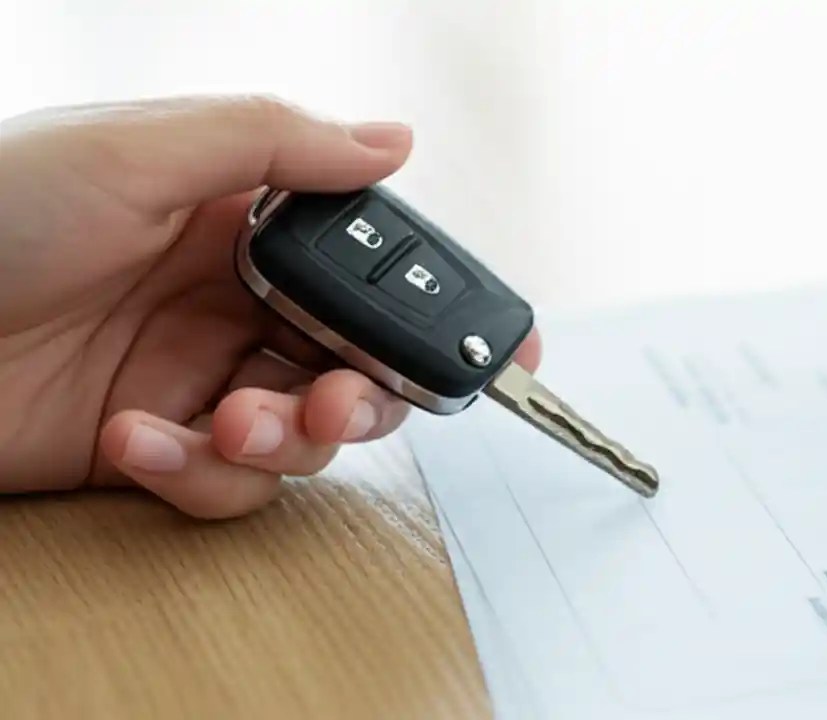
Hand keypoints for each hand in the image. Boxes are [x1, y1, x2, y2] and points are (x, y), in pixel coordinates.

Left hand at [0, 95, 541, 518]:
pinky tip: (136, 443)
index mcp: (244, 220)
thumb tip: (394, 143)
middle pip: (356, 364)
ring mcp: (196, 379)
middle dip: (362, 393)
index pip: (368, 266)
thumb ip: (278, 144)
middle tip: (336, 401)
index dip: (431, 310)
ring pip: (304, 435)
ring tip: (227, 426)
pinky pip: (224, 485)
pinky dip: (196, 476)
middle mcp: (232, 301)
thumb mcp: (140, 148)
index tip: (496, 349)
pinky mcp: (156, 450)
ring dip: (284, 441)